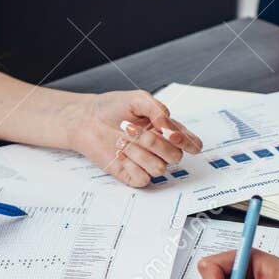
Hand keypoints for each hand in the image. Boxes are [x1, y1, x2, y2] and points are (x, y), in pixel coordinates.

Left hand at [61, 90, 203, 187]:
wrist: (86, 119)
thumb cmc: (113, 108)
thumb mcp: (138, 99)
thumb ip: (158, 110)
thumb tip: (169, 128)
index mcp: (167, 130)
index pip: (191, 143)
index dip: (189, 143)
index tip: (173, 135)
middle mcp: (160, 148)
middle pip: (176, 156)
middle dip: (154, 142)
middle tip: (131, 129)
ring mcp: (147, 163)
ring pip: (159, 168)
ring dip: (139, 152)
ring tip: (121, 140)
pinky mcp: (132, 175)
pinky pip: (143, 178)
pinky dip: (130, 164)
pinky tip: (119, 153)